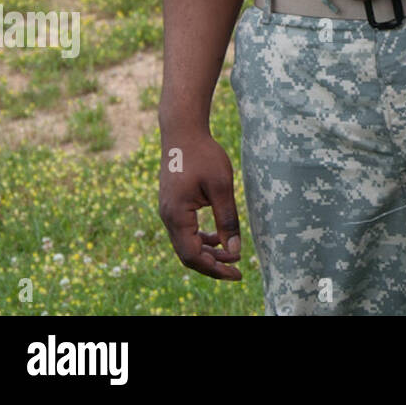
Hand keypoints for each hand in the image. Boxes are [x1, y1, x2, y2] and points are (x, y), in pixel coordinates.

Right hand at [158, 129, 242, 280]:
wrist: (183, 132)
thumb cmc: (204, 155)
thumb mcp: (222, 186)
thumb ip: (228, 219)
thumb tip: (235, 250)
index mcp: (176, 216)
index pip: (192, 255)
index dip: (214, 268)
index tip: (237, 272)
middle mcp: (168, 218)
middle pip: (187, 254)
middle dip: (213, 265)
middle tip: (238, 271)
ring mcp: (168, 212)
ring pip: (186, 244)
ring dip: (208, 252)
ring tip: (232, 255)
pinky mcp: (173, 206)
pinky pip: (186, 232)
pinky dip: (202, 239)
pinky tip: (219, 238)